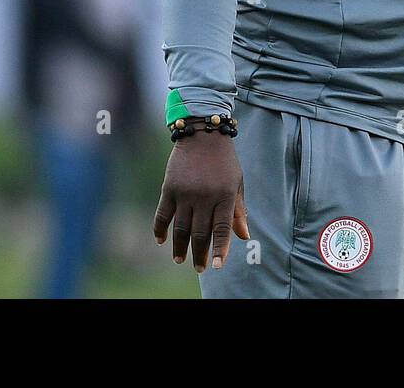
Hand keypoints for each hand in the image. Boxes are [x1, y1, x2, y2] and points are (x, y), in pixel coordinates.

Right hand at [153, 133, 248, 271]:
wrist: (202, 134)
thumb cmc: (224, 161)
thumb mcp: (237, 182)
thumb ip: (239, 210)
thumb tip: (243, 237)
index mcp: (225, 196)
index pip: (222, 230)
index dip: (220, 250)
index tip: (217, 266)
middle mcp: (205, 197)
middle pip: (200, 233)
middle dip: (200, 254)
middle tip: (200, 268)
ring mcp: (185, 193)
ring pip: (181, 228)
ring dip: (180, 247)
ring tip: (180, 260)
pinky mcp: (169, 188)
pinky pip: (162, 214)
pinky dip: (160, 229)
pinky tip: (161, 241)